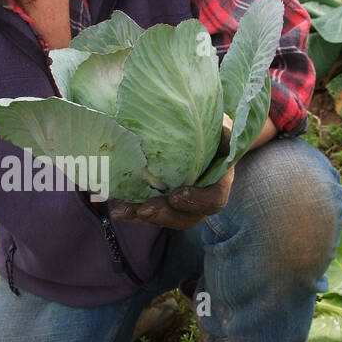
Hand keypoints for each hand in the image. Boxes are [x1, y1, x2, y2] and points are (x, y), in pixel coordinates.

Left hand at [109, 119, 233, 230]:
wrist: (198, 131)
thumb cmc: (212, 125)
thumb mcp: (221, 123)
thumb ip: (223, 129)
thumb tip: (222, 129)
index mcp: (219, 180)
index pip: (214, 200)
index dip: (197, 201)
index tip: (177, 194)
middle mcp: (202, 197)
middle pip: (187, 217)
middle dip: (164, 215)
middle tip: (144, 209)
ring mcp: (183, 203)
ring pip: (167, 218)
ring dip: (144, 217)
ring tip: (122, 211)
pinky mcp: (164, 201)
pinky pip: (151, 212)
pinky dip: (134, 212)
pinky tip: (118, 210)